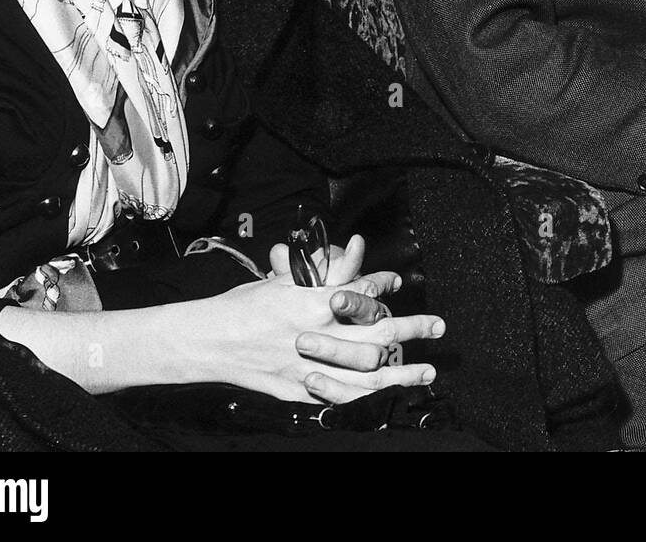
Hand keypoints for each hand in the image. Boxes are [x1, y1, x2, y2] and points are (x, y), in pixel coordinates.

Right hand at [182, 237, 443, 403]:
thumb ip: (322, 268)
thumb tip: (356, 247)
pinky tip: (389, 395)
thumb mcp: (284, 280)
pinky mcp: (301, 392)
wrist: (207, 342)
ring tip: (428, 370)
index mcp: (312, 303)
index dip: (384, 285)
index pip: (362, 293)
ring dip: (402, 373)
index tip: (398, 282)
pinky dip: (369, 397)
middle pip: (377, 335)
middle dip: (412, 329)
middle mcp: (317, 337)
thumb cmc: (244, 306)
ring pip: (368, 375)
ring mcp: (310, 368)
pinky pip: (343, 397)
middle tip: (438, 325)